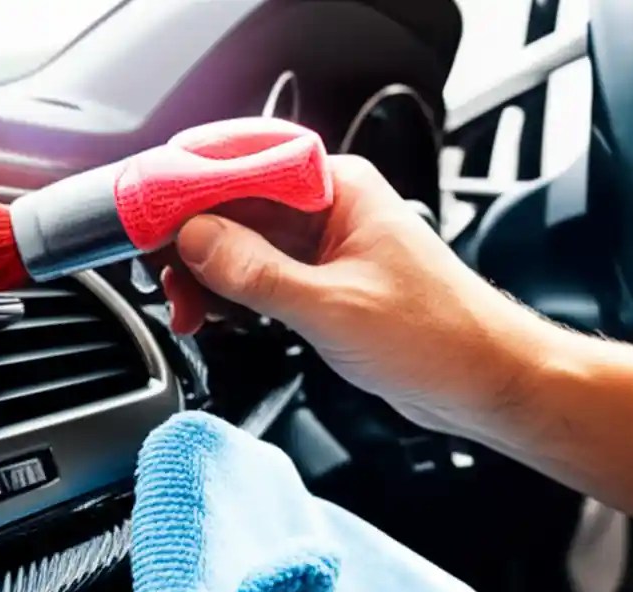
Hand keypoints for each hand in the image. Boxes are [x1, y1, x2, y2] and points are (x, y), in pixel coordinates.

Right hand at [162, 155, 560, 447]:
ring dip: (208, 274)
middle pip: (233, 206)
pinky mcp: (321, 283)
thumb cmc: (439, 336)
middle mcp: (328, 208)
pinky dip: (232, 295)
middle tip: (165, 282)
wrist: (484, 381)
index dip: (188, 194)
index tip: (148, 223)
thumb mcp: (333, 306)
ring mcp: (323, 247)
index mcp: (339, 187)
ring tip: (190, 309)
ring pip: (241, 244)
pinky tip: (217, 315)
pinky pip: (259, 276)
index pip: (243, 169)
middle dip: (192, 243)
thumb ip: (256, 272)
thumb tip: (195, 239)